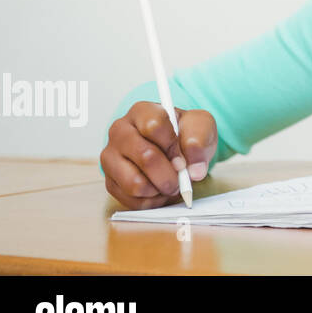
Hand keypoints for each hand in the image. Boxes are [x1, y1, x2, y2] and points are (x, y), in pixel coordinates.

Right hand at [101, 101, 217, 208]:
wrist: (177, 149)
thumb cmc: (186, 134)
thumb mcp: (201, 126)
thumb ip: (198, 141)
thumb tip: (194, 170)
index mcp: (141, 112)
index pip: (154, 125)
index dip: (173, 145)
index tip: (183, 157)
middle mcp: (120, 132)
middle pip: (145, 157)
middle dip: (170, 174)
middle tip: (182, 178)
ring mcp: (110, 158)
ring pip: (135, 183)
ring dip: (160, 189)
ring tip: (170, 183)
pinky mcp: (110, 182)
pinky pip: (132, 200)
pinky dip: (152, 201)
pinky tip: (160, 190)